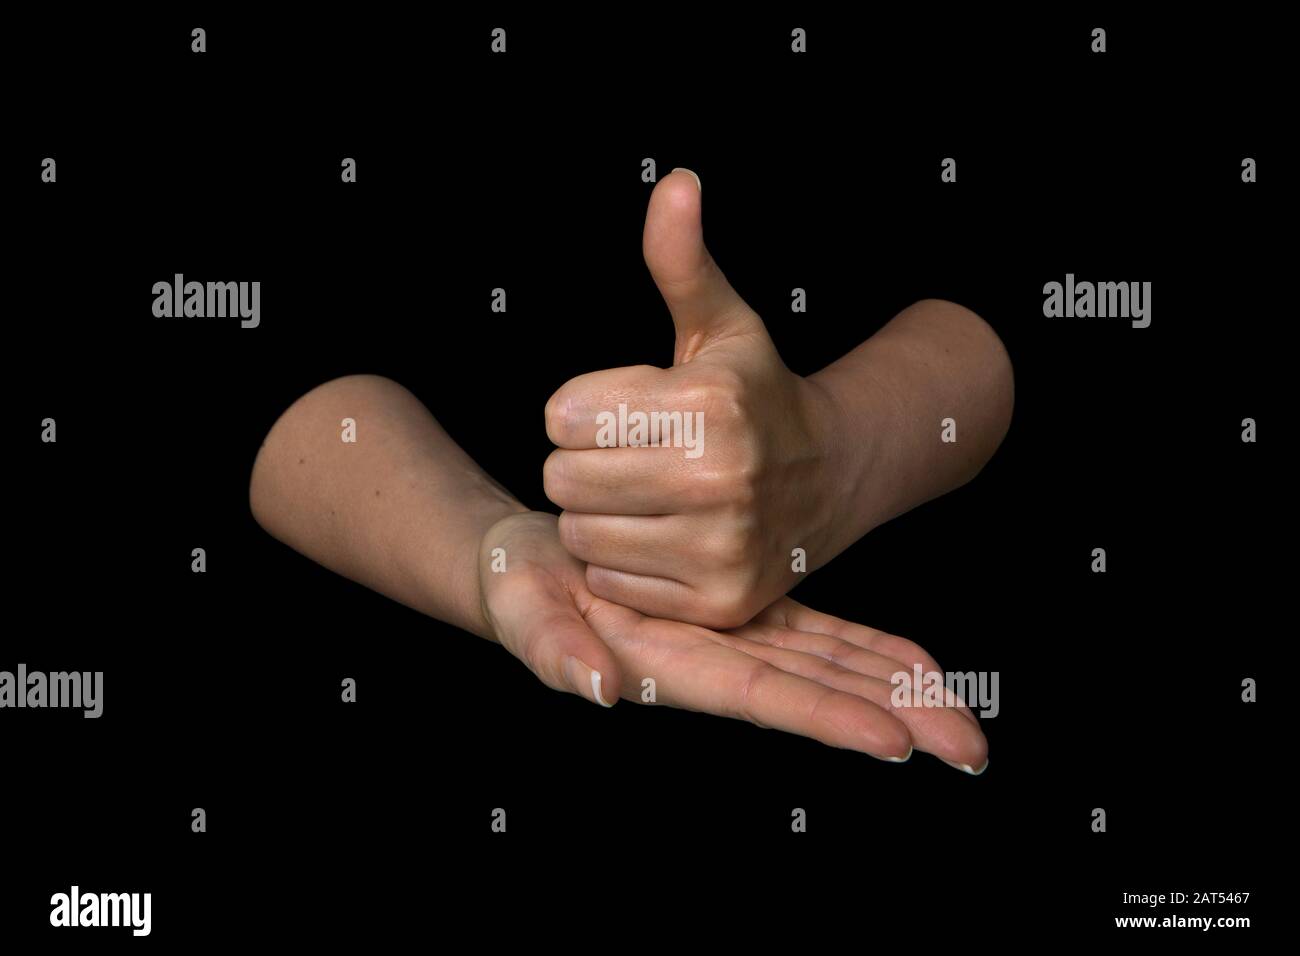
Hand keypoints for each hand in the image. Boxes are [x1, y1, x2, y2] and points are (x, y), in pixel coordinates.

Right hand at [478, 511, 988, 769]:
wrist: (529, 561)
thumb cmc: (515, 590)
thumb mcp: (520, 610)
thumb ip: (553, 650)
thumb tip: (598, 690)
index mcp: (671, 666)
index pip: (762, 696)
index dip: (825, 718)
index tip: (893, 742)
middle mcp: (717, 659)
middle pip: (817, 691)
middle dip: (893, 717)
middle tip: (969, 747)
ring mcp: (736, 635)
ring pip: (829, 664)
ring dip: (895, 689)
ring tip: (961, 714)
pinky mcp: (743, 609)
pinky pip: (817, 632)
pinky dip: (867, 648)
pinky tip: (912, 665)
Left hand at [544, 168, 848, 627]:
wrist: (832, 475)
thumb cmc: (758, 394)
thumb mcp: (722, 325)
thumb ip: (682, 262)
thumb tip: (674, 182)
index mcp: (709, 404)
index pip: (560, 414)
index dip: (578, 408)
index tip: (617, 409)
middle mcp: (720, 479)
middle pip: (563, 478)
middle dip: (581, 462)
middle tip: (627, 455)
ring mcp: (722, 547)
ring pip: (582, 534)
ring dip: (596, 515)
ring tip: (642, 495)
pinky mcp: (719, 600)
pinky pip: (612, 583)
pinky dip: (622, 562)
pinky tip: (659, 535)